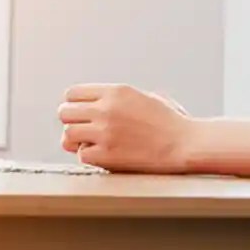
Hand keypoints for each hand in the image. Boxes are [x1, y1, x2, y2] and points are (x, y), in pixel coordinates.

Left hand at [58, 83, 194, 173]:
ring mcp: (105, 132)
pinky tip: (104, 156)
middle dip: (72, 122)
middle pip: (64, 112)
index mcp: (116, 91)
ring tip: (93, 144)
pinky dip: (90, 157)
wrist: (185, 144)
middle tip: (84, 131)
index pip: (72, 94)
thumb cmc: (170, 122)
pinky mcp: (107, 155)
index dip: (74, 105)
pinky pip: (82, 155)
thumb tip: (92, 109)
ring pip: (68, 134)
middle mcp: (106, 109)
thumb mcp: (145, 97)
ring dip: (78, 141)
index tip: (82, 115)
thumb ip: (117, 99)